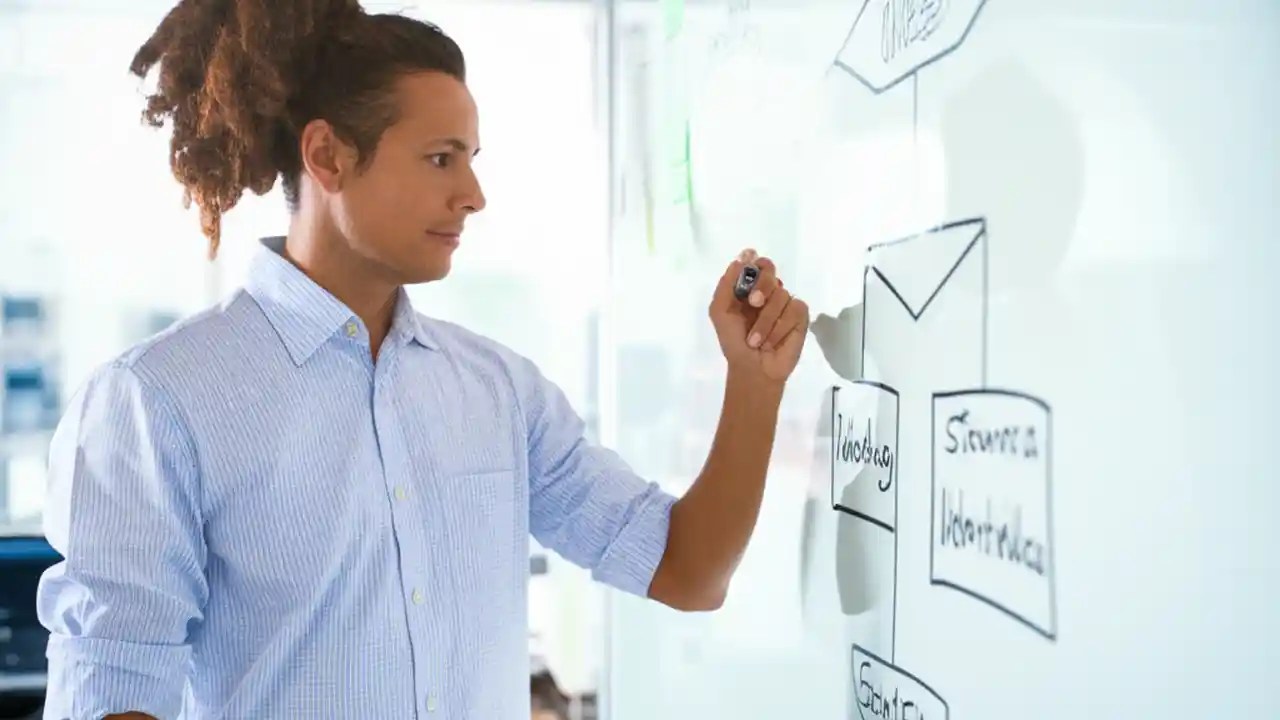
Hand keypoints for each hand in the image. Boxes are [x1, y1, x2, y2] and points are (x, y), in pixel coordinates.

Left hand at [708, 249, 809, 383]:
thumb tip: (741, 259)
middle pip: (770, 270)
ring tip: (755, 341)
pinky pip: (794, 310)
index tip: (750, 265)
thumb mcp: (720, 312)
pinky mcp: (800, 317)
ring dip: (765, 321)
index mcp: (749, 288)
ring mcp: (785, 303)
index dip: (754, 262)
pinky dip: (780, 327)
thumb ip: (726, 285)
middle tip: (753, 303)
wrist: (751, 369)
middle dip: (761, 285)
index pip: (756, 264)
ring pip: (781, 294)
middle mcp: (768, 292)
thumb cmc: (734, 342)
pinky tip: (772, 342)